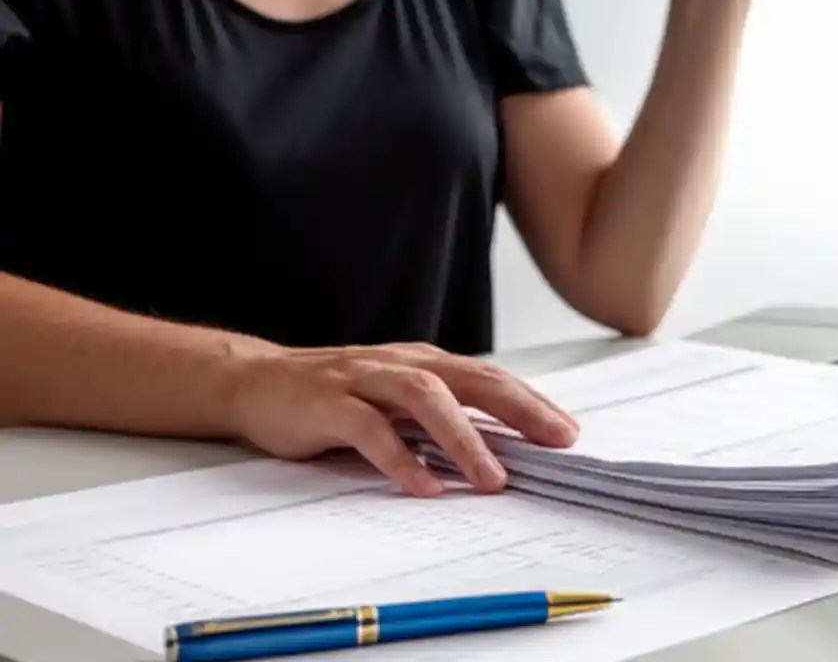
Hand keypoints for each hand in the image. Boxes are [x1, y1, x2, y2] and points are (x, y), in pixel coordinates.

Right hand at [223, 342, 578, 496]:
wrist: (254, 382)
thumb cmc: (335, 397)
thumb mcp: (394, 402)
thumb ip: (439, 419)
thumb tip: (499, 451)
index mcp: (424, 364)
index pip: (489, 379)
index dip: (532, 402)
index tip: (568, 431)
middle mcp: (400, 365)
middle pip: (471, 380)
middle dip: (519, 409)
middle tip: (557, 440)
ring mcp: (364, 380)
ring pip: (425, 399)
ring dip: (464, 438)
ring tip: (494, 478)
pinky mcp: (328, 404)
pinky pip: (370, 430)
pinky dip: (400, 459)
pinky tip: (424, 486)